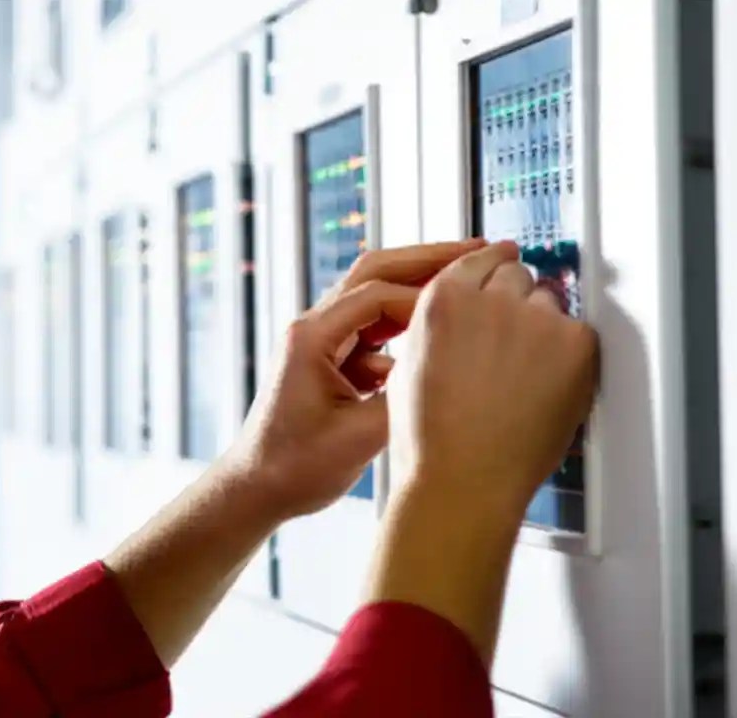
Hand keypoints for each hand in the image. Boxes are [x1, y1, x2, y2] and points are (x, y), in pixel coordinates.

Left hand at [217, 240, 486, 520]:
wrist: (257, 489)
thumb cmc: (293, 467)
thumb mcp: (358, 438)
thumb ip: (404, 398)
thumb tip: (449, 369)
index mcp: (311, 338)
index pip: (377, 295)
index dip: (427, 297)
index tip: (469, 306)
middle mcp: (312, 329)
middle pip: (374, 273)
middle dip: (427, 259)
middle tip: (478, 247)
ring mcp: (320, 341)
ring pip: (374, 296)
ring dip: (418, 287)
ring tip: (465, 280)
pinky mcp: (330, 359)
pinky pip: (372, 328)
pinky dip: (405, 325)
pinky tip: (436, 335)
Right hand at [364, 240, 598, 664]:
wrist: (461, 482)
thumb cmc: (430, 440)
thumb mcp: (409, 364)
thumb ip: (437, 323)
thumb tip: (458, 313)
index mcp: (442, 298)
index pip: (481, 257)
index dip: (493, 270)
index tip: (505, 270)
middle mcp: (488, 299)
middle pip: (518, 274)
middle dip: (516, 301)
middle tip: (512, 343)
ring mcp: (534, 320)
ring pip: (550, 302)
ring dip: (542, 327)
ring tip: (525, 376)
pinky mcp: (573, 344)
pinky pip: (579, 333)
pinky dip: (570, 356)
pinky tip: (546, 387)